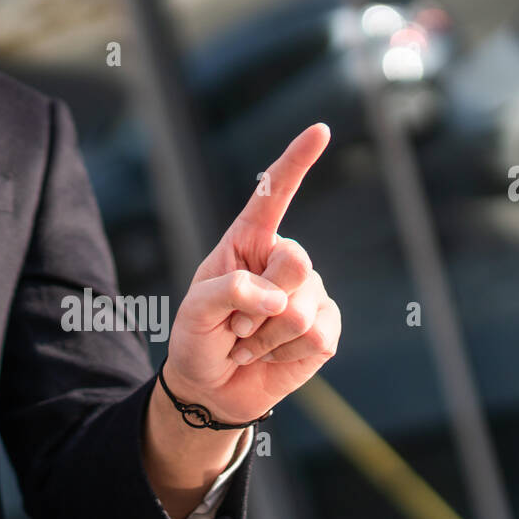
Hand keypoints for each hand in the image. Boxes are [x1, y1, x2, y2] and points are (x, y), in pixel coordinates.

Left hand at [163, 123, 340, 424]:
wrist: (212, 388)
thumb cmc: (198, 340)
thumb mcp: (193, 313)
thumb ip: (226, 293)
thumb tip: (276, 298)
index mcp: (248, 242)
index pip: (273, 196)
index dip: (296, 162)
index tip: (320, 130)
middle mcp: (282, 261)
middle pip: (297, 261)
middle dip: (261, 302)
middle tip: (236, 325)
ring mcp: (309, 293)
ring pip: (301, 309)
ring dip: (265, 338)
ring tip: (248, 343)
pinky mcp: (325, 328)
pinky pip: (317, 336)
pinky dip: (285, 354)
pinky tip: (270, 356)